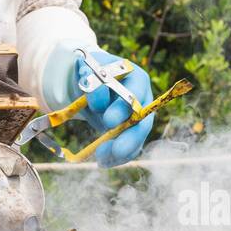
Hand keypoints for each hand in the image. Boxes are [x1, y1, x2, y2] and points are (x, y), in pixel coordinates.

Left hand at [74, 47, 153, 166]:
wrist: (91, 80)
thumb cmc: (91, 71)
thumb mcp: (87, 68)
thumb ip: (90, 77)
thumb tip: (99, 97)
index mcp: (136, 78)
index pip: (135, 94)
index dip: (123, 109)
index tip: (108, 121)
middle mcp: (143, 99)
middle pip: (142, 121)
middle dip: (129, 137)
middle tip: (113, 150)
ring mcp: (140, 117)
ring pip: (137, 137)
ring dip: (122, 151)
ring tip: (102, 159)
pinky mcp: (132, 131)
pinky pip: (130, 148)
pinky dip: (118, 157)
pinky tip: (105, 162)